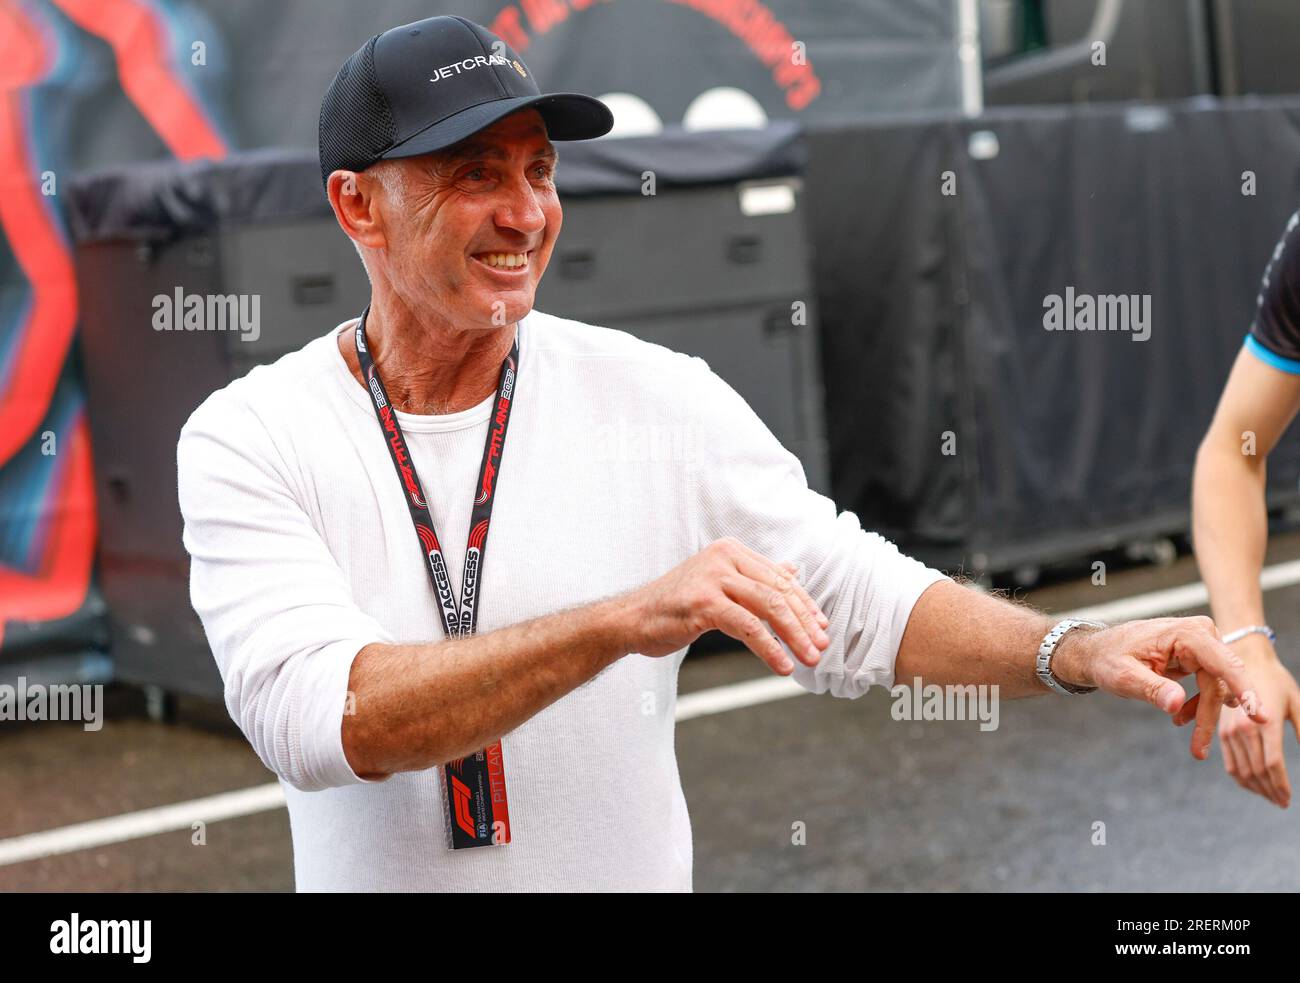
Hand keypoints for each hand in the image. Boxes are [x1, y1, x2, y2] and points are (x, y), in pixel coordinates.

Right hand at [625, 537, 830, 673]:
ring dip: (794, 636)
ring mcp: (713, 578)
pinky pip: (748, 627)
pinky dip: (769, 648)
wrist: (631, 619)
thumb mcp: (718, 584)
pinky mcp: (704, 602)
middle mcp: (724, 557)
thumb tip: (792, 569)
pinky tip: (781, 665)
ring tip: (808, 659)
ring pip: (769, 606)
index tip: (821, 627)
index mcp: (731, 551)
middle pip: (778, 591)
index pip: (780, 578)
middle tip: (820, 647)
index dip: (805, 604)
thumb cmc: (675, 605)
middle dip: (805, 623)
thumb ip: (754, 577)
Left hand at [1052, 615, 1267, 759]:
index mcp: (1185, 633)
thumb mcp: (1123, 676)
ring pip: (1216, 688)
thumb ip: (1151, 688)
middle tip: (1198, 751)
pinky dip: (1198, 707)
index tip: (1258, 716)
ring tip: (1193, 744)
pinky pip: (1209, 687)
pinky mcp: (1199, 658)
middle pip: (1218, 682)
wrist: (1099, 652)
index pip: (1223, 663)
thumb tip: (1176, 703)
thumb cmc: (1108, 659)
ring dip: (1205, 716)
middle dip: (1210, 718)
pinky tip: (1181, 720)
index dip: (1242, 689)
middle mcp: (1201, 635)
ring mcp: (1202, 646)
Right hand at [1216, 634, 1299, 807]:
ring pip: (1241, 771)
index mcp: (1264, 723)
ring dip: (1256, 788)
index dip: (1281, 786)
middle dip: (1270, 792)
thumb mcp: (1297, 702)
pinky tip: (1253, 784)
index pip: (1272, 765)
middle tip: (1282, 803)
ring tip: (1270, 797)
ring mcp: (1228, 731)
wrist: (1241, 658)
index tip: (1289, 799)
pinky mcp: (1221, 731)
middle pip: (1256, 772)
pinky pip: (1229, 762)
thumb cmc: (1275, 678)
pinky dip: (1241, 778)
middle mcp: (1243, 729)